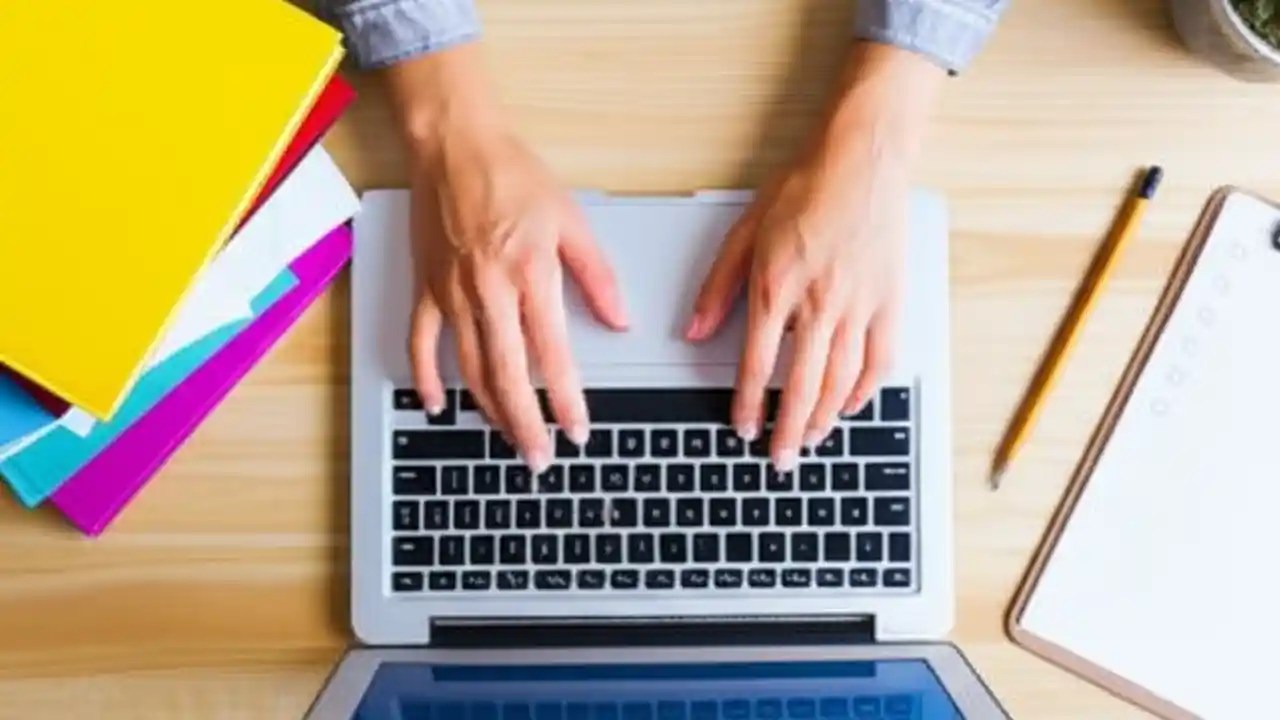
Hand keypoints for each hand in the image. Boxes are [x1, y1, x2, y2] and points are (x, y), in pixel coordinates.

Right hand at [387, 47, 628, 471]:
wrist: (454, 144)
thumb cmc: (512, 175)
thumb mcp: (572, 219)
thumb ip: (597, 275)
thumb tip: (619, 320)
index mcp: (529, 274)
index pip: (552, 355)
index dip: (566, 401)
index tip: (577, 431)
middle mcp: (488, 291)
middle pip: (507, 375)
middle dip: (525, 425)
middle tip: (539, 459)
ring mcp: (451, 293)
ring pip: (469, 367)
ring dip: (488, 410)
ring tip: (506, 439)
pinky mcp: (425, 287)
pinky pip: (420, 342)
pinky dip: (426, 377)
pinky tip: (437, 404)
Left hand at [686, 43, 942, 469]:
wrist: (863, 160)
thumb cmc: (804, 189)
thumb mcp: (744, 232)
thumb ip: (717, 287)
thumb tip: (693, 331)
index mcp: (776, 287)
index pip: (757, 365)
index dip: (748, 404)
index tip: (742, 428)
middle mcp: (819, 303)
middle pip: (802, 386)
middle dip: (788, 431)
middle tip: (780, 459)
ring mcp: (859, 305)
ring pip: (842, 381)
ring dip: (825, 419)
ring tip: (812, 440)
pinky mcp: (889, 301)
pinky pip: (880, 360)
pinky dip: (865, 390)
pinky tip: (852, 405)